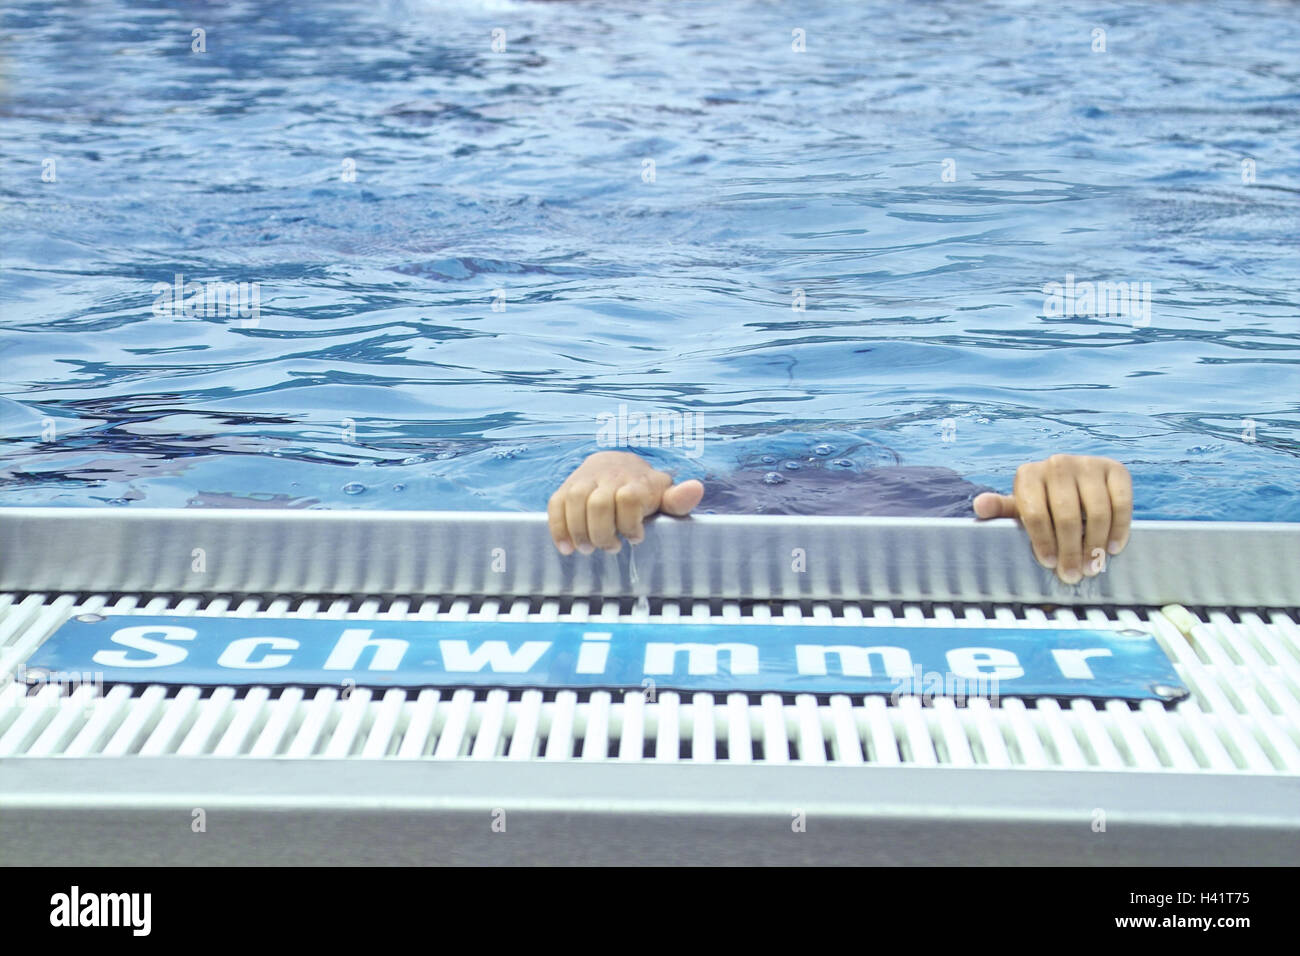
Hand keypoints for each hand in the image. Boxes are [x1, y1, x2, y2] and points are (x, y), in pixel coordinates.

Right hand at [547, 451, 704, 554]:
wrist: (616, 463)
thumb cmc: (643, 488)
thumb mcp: (664, 494)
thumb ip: (679, 499)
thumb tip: (697, 489)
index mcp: (635, 482)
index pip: (629, 499)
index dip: (630, 524)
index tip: (636, 538)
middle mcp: (608, 478)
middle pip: (599, 504)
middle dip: (603, 533)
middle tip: (610, 548)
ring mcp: (584, 480)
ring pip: (574, 502)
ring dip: (579, 531)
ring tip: (587, 549)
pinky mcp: (566, 488)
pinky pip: (555, 504)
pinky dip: (558, 527)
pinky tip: (566, 547)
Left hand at [972, 454, 1131, 583]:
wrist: (1076, 482)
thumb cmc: (1042, 503)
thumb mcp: (1020, 507)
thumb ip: (1000, 510)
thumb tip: (980, 505)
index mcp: (1029, 474)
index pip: (1034, 513)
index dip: (1042, 542)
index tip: (1048, 564)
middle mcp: (1057, 464)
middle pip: (1066, 515)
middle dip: (1070, 550)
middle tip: (1073, 575)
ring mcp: (1088, 464)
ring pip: (1096, 510)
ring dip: (1095, 544)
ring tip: (1093, 567)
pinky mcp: (1115, 469)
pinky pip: (1121, 502)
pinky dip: (1119, 527)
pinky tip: (1113, 548)